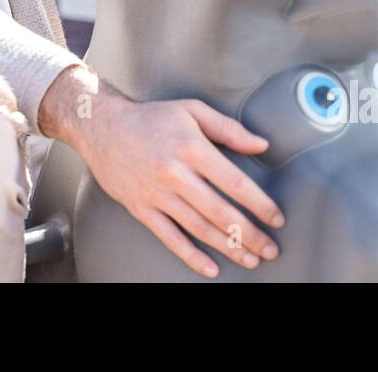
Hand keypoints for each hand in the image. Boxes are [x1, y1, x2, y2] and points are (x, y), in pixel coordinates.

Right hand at [39, 66, 284, 278]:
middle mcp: (175, 174)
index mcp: (192, 147)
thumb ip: (229, 129)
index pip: (234, 182)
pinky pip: (169, 237)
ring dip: (228, 248)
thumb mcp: (192, 110)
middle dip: (250, 234)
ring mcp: (156, 194)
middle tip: (270, 250)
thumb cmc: (151, 117)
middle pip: (220, 212)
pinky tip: (210, 268)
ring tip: (250, 260)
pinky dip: (190, 255)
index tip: (276, 218)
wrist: (102, 127)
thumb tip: (261, 145)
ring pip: (199, 228)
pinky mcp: (140, 208)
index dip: (259, 204)